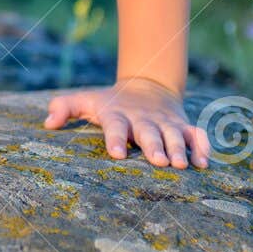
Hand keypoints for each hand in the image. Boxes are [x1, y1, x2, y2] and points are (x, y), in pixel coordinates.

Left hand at [42, 77, 209, 168]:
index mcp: (118, 115)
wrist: (147, 86)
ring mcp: (165, 122)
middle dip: (155, 146)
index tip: (117, 154)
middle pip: (149, 132)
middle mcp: (143, 119)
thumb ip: (64, 107)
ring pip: (175, 135)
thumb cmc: (109, 102)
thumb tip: (47, 122)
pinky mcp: (182, 126)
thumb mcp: (86, 101)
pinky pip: (196, 135)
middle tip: (159, 162)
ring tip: (181, 165)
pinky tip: (204, 163)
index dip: (116, 139)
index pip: (115, 126)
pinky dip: (202, 146)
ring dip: (179, 149)